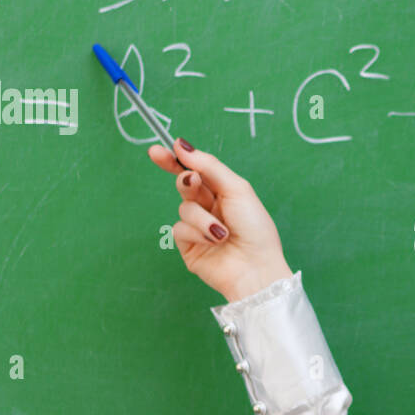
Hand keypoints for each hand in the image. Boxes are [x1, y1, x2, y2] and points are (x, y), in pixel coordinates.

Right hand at [147, 138, 292, 301]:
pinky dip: (197, 233)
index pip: (195, 170)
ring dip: (203, 218)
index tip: (159, 149)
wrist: (255, 268)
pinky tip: (214, 242)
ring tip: (222, 232)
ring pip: (184, 208)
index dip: (176, 159)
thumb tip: (182, 146)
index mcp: (224, 192)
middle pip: (184, 184)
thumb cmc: (255, 228)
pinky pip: (180, 229)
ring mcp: (197, 227)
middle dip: (185, 180)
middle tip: (191, 181)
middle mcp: (209, 207)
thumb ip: (209, 166)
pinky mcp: (188, 246)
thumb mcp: (237, 189)